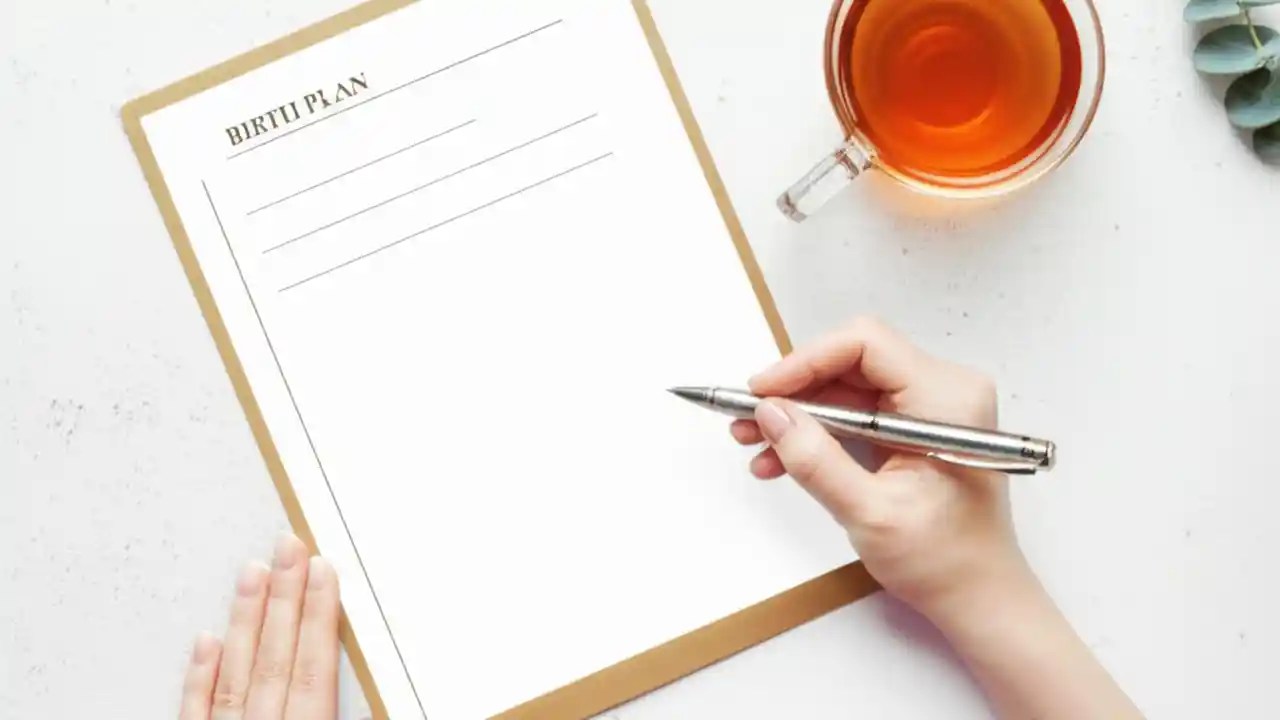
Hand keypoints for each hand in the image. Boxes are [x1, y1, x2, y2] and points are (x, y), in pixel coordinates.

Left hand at [179, 534, 340, 719]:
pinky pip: (196, 710)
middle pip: (276, 657)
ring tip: (253, 571)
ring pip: (236, 672)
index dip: (319, 614)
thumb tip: (377, 700)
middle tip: (288, 549)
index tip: (322, 571)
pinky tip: (206, 640)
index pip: (314, 668)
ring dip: (246, 618)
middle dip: (286, 596)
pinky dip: (200, 674)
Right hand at [730, 316, 1028, 620]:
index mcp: (946, 399)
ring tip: (753, 443)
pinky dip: (818, 432)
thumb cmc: (942, 560)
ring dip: (799, 414)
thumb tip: (769, 413)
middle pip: (852, 363)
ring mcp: (930, 407)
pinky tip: (780, 458)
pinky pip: (856, 412)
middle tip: (746, 420)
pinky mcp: (914, 426)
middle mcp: (944, 390)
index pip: (865, 345)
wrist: (977, 595)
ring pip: (847, 387)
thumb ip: (816, 460)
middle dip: (795, 391)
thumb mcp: (870, 514)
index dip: (805, 362)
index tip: (762, 394)